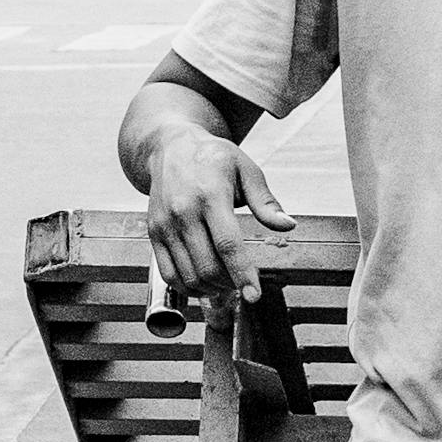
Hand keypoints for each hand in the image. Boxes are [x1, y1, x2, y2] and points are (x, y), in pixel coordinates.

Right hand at [143, 130, 295, 304]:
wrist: (170, 147)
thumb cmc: (214, 158)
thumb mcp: (247, 169)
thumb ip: (266, 202)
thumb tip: (289, 225)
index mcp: (210, 195)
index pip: (227, 244)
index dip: (242, 273)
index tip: (254, 295)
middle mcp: (182, 212)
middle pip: (208, 265)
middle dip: (231, 283)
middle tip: (246, 284)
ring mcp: (164, 225)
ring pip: (188, 275)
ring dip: (212, 289)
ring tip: (228, 283)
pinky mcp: (153, 234)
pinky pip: (168, 274)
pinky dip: (189, 288)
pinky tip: (206, 285)